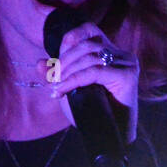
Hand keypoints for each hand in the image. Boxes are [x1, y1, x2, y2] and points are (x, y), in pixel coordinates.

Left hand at [40, 22, 138, 144]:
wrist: (110, 135)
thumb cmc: (93, 111)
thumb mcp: (69, 89)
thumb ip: (55, 75)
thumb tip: (39, 63)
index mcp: (111, 51)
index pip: (88, 30)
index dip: (68, 42)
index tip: (55, 65)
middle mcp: (121, 54)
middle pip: (86, 45)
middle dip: (63, 62)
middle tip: (52, 81)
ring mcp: (126, 63)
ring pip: (89, 57)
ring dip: (67, 72)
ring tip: (57, 88)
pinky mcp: (127, 76)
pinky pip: (94, 72)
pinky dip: (74, 80)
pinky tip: (61, 91)